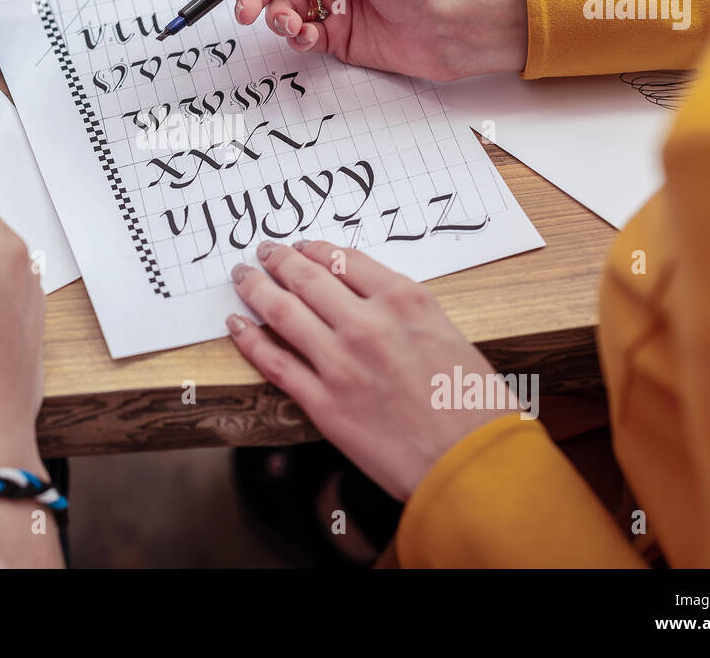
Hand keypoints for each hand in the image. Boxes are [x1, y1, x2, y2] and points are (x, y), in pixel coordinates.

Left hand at [227, 240, 520, 500]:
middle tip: (262, 251)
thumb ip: (404, 313)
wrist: (472, 461)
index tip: (300, 247)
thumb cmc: (473, 402)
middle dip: (278, 260)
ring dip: (255, 288)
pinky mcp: (322, 403)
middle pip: (306, 278)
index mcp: (404, 300)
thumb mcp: (447, 333)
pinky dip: (249, 339)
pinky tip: (236, 325)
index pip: (344, 259)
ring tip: (242, 277)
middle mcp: (367, 323)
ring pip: (281, 312)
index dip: (314, 249)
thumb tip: (365, 299)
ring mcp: (340, 363)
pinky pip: (274, 362)